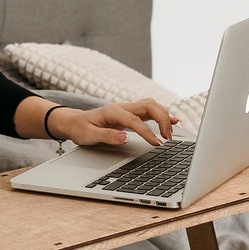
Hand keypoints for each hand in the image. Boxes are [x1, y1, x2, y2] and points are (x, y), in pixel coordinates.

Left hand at [49, 99, 178, 146]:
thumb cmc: (81, 128)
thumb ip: (107, 135)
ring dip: (164, 117)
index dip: (148, 132)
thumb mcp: (89, 135)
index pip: (136, 120)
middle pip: (149, 106)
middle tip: (168, 138)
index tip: (157, 143)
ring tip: (170, 134)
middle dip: (162, 120)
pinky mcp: (130, 114)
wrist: (75, 122)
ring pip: (152, 106)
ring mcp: (128, 109)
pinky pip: (150, 111)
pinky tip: (173, 120)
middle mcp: (123, 107)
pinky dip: (162, 115)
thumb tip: (124, 138)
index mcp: (113, 111)